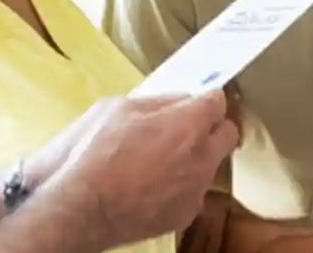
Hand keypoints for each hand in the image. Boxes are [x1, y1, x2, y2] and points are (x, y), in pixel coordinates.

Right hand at [49, 92, 238, 246]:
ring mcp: (197, 188)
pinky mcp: (187, 214)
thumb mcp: (119, 108)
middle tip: (187, 129)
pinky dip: (181, 187)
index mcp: (189, 124)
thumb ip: (157, 101)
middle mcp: (202, 156)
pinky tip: (154, 187)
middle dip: (212, 127)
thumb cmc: (97, 154)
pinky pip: (194, 192)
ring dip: (195, 158)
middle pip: (228, 133)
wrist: (83, 209)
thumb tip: (177, 101)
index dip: (205, 99)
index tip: (194, 103)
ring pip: (210, 165)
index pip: (217, 101)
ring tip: (161, 162)